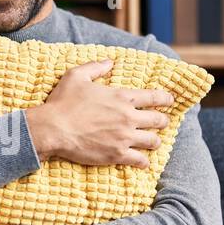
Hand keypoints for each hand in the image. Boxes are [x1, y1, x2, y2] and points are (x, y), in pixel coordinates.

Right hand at [24, 58, 174, 167]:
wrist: (53, 129)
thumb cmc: (63, 102)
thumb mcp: (77, 76)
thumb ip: (96, 67)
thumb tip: (110, 62)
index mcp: (122, 97)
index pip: (154, 97)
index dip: (166, 99)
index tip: (170, 101)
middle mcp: (128, 117)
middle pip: (158, 120)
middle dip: (163, 121)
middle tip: (162, 122)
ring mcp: (124, 137)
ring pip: (153, 141)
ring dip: (154, 141)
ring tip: (152, 142)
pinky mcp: (117, 154)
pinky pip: (140, 160)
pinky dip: (144, 161)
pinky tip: (143, 162)